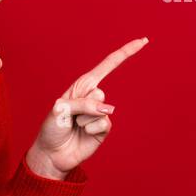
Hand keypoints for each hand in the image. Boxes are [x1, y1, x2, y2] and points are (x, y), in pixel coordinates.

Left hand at [26, 37, 149, 179]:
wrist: (52, 154)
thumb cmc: (52, 128)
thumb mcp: (60, 110)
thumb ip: (83, 105)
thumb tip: (108, 110)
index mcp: (83, 85)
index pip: (108, 65)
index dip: (126, 52)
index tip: (143, 41)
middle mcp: (94, 96)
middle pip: (99, 94)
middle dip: (83, 107)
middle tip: (70, 116)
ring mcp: (100, 113)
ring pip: (101, 111)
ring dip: (84, 120)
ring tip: (74, 126)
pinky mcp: (104, 128)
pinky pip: (103, 124)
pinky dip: (90, 130)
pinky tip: (83, 134)